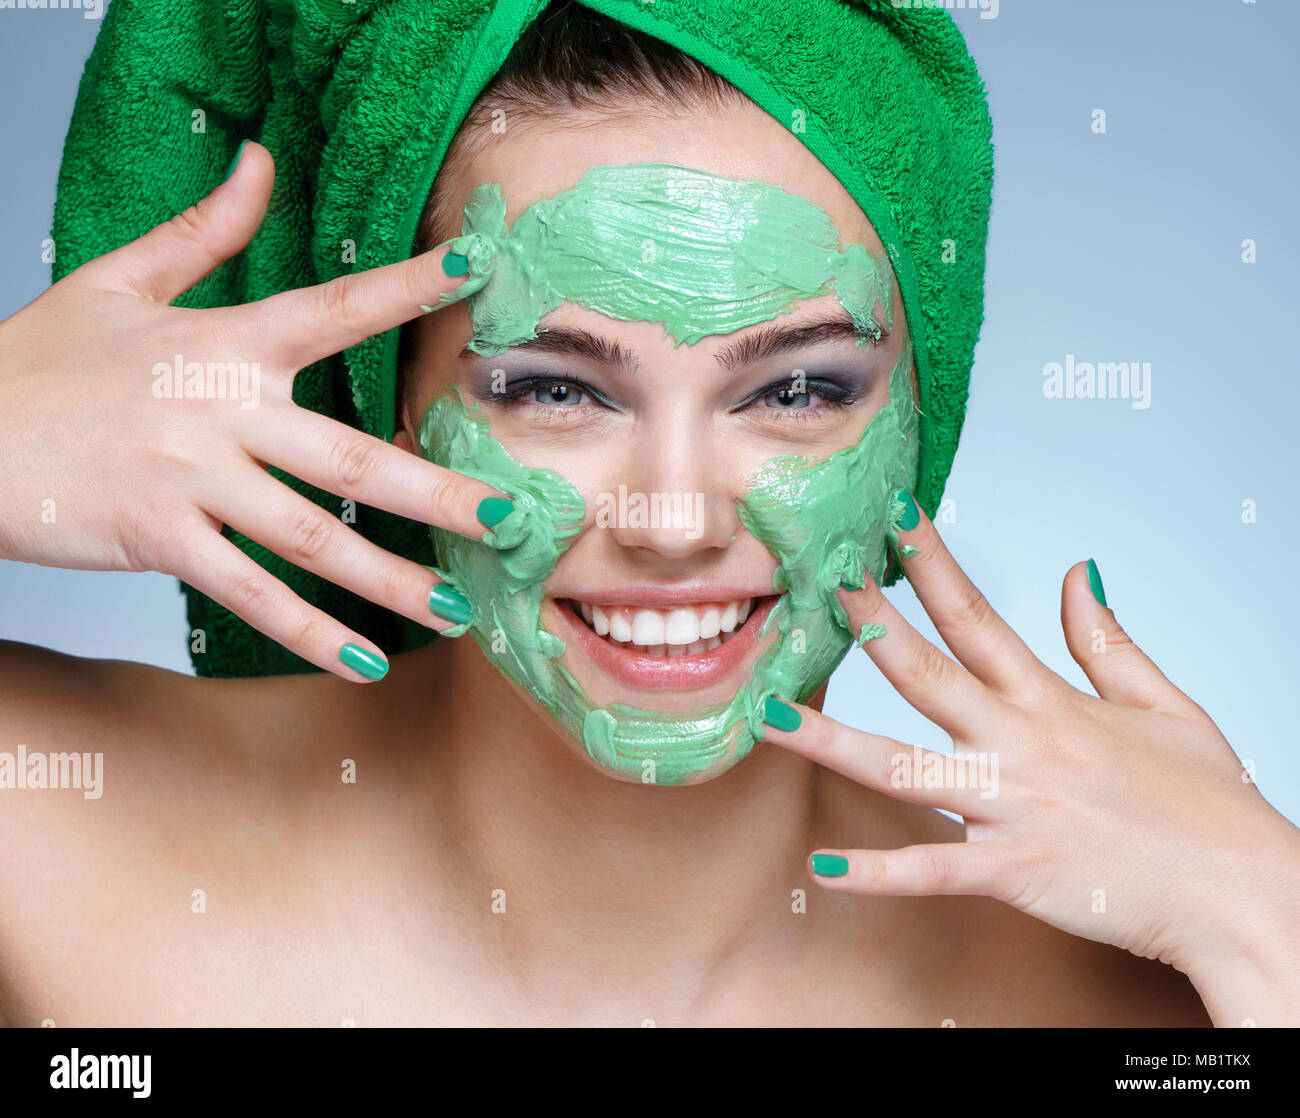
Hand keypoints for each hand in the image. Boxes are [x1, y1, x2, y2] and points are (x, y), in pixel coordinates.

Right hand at [0, 142, 504, 680]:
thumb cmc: (39, 360)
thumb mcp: (117, 280)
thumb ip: (203, 230)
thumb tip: (260, 159)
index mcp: (222, 342)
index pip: (335, 307)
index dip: (408, 286)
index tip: (479, 269)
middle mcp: (221, 412)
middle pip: (352, 454)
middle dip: (440, 491)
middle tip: (512, 519)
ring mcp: (192, 482)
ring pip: (313, 537)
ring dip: (392, 576)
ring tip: (458, 607)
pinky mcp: (159, 540)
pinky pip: (251, 595)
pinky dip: (311, 632)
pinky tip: (366, 660)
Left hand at [758, 491, 1299, 1024]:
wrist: (1245, 893)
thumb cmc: (1208, 805)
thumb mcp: (1166, 705)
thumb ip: (1108, 639)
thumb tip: (1077, 572)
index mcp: (1052, 701)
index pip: (978, 615)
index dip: (930, 561)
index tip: (891, 515)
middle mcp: (1022, 743)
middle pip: (927, 674)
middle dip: (869, 625)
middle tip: (817, 584)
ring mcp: (1013, 806)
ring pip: (904, 767)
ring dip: (830, 740)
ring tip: (768, 715)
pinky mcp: (1015, 869)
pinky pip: (933, 870)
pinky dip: (878, 870)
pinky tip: (825, 864)